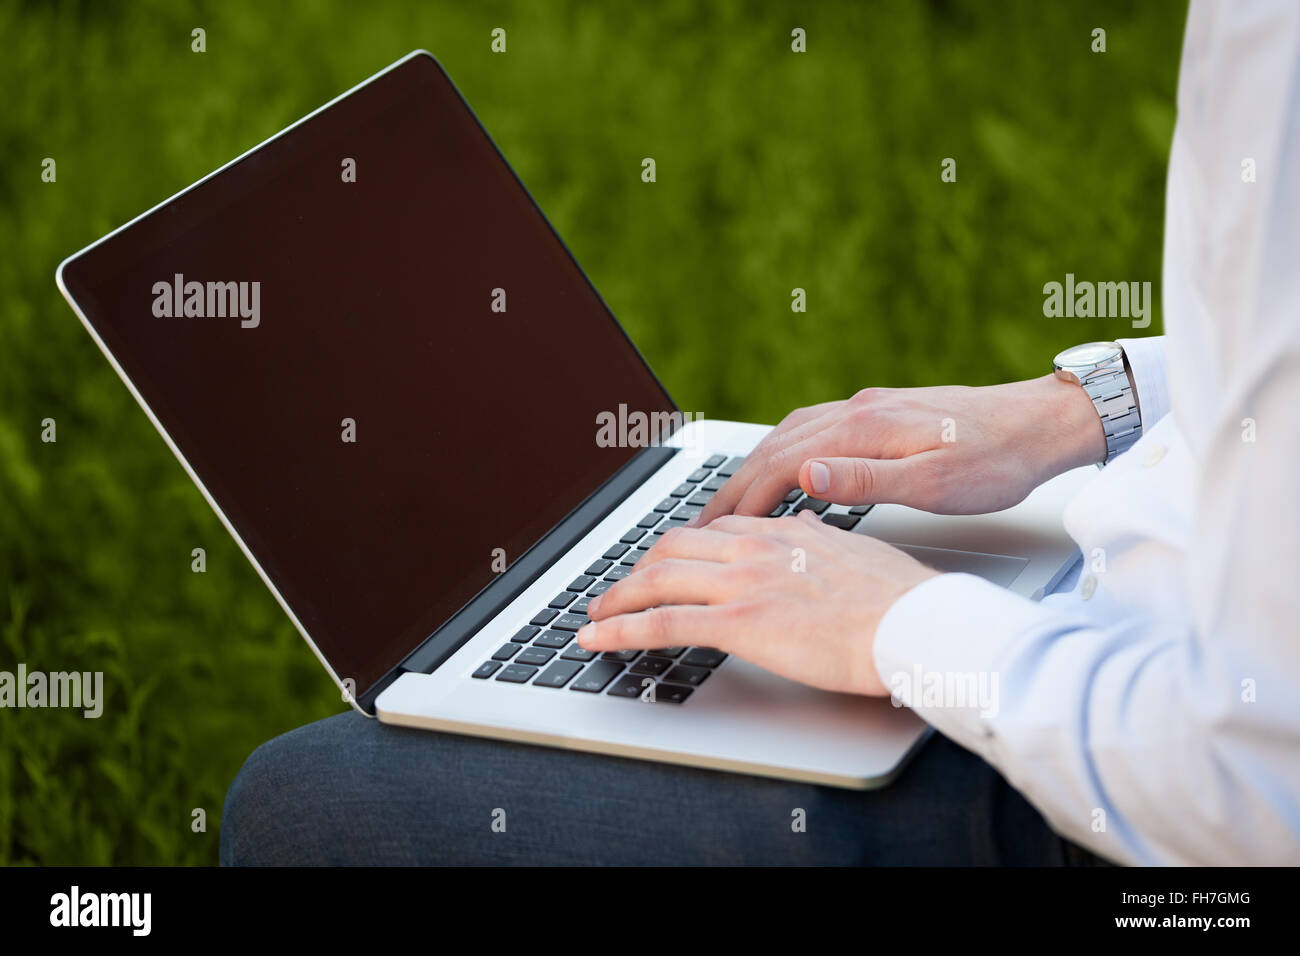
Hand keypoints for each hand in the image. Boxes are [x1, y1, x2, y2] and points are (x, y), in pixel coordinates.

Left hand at [578, 511, 938, 695]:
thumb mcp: (856, 551)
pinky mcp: (738, 622)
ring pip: (656, 580)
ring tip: (593, 617)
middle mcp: (754, 549)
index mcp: (782, 534)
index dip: (674, 550)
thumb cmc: (899, 599)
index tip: (657, 564)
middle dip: (635, 571)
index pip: (709, 531)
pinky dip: (619, 631)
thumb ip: (821, 536)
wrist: (918, 624)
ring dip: (615, 599)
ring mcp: (742, 583)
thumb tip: (804, 523)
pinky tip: (597, 640)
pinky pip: (661, 623)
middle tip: (616, 591)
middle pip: (671, 549)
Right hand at [693, 373, 1105, 523]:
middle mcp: (856, 410)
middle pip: (773, 447)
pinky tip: (783, 471)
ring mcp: (866, 408)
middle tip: (698, 524)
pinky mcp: (879, 413)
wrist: (1043, 422)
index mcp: (864, 427)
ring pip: (788, 435)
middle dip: (732, 486)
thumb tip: (804, 475)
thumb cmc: (999, 460)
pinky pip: (811, 430)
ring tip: (728, 504)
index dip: (741, 501)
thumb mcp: (937, 484)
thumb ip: (867, 481)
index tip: (710, 532)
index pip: (779, 464)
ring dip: (752, 469)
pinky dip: (781, 454)